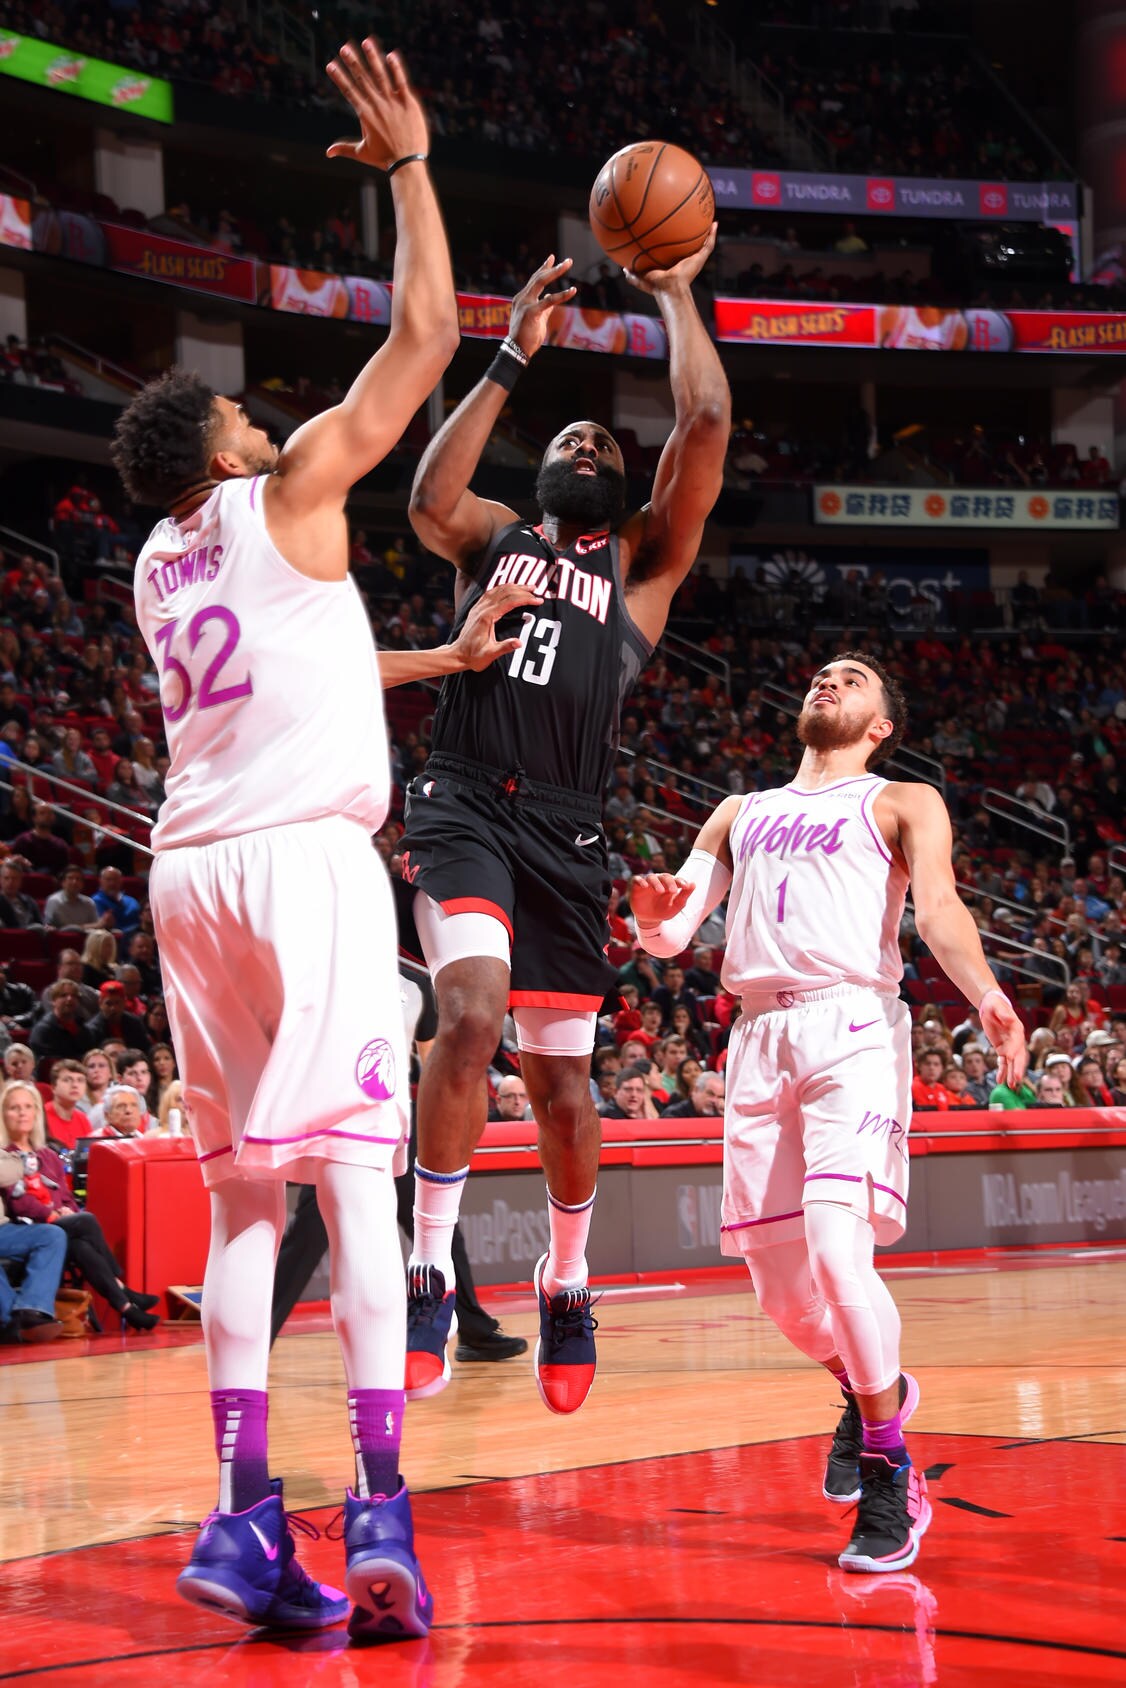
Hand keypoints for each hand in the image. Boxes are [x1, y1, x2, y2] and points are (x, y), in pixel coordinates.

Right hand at [325, 38, 427, 171]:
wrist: (408, 164)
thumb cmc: (385, 159)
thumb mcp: (363, 153)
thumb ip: (344, 148)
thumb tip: (327, 153)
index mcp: (365, 115)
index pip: (349, 91)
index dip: (339, 77)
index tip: (330, 65)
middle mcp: (377, 105)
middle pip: (362, 79)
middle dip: (352, 62)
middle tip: (343, 47)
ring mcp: (394, 103)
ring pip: (381, 76)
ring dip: (373, 58)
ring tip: (366, 42)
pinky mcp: (409, 103)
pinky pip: (401, 82)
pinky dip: (396, 69)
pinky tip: (391, 55)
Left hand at [453, 583, 540, 671]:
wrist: (458, 655)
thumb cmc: (473, 656)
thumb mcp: (489, 655)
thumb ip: (504, 648)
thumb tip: (519, 643)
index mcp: (487, 617)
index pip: (510, 601)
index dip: (526, 599)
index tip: (539, 600)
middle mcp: (482, 608)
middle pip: (506, 592)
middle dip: (523, 590)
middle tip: (537, 591)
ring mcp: (479, 607)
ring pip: (498, 589)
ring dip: (514, 587)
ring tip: (528, 587)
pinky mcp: (477, 608)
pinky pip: (491, 592)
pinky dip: (503, 588)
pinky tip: (509, 589)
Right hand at [509, 257, 575, 358]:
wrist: (517, 351)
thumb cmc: (527, 337)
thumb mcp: (538, 318)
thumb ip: (545, 307)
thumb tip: (550, 296)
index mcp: (523, 299)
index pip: (534, 280)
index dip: (544, 268)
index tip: (552, 258)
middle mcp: (522, 298)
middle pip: (538, 277)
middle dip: (553, 267)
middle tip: (568, 261)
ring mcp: (525, 304)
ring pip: (541, 282)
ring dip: (556, 271)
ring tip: (568, 264)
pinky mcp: (531, 312)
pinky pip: (549, 301)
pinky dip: (562, 295)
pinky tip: (573, 290)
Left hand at [623, 223, 716, 295]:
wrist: (668, 289)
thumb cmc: (655, 285)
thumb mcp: (640, 277)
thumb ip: (632, 274)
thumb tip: (623, 269)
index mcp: (672, 264)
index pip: (675, 250)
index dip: (675, 240)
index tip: (674, 228)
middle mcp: (684, 260)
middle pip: (690, 244)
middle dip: (692, 233)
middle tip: (692, 219)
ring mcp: (694, 259)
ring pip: (702, 243)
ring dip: (707, 232)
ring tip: (708, 217)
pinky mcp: (700, 259)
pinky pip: (709, 245)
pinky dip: (713, 234)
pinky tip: (715, 223)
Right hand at [631, 872, 693, 924]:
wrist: (650, 919)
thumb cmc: (664, 911)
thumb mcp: (676, 906)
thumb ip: (684, 895)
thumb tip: (694, 884)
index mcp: (670, 884)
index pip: (676, 879)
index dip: (681, 881)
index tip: (686, 886)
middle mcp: (659, 881)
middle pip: (664, 876)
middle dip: (670, 882)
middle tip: (673, 891)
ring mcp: (647, 882)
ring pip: (651, 877)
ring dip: (656, 883)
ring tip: (660, 891)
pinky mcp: (636, 886)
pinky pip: (636, 879)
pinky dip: (640, 881)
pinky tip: (645, 886)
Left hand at [981, 990, 1026, 1089]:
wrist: (991, 1006)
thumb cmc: (995, 1005)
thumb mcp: (997, 1007)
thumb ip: (1003, 1013)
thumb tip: (1010, 1019)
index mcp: (1016, 1028)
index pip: (1017, 1042)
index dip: (1013, 1050)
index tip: (1008, 1057)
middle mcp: (1016, 1039)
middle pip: (1018, 1056)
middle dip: (1017, 1068)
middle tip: (1016, 1080)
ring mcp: (1009, 1045)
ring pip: (1012, 1062)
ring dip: (1011, 1073)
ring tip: (1011, 1086)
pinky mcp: (1002, 1048)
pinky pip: (1003, 1062)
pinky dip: (1002, 1071)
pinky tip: (1000, 1081)